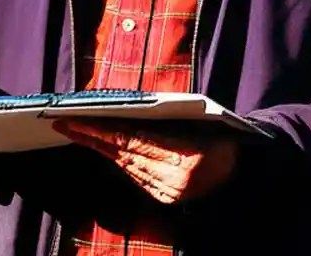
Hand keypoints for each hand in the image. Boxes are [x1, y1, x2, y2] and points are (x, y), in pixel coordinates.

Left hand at [53, 119, 237, 203]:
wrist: (246, 175)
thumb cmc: (224, 138)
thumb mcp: (201, 122)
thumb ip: (168, 120)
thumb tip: (129, 111)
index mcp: (185, 156)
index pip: (132, 141)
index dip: (101, 130)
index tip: (77, 119)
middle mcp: (174, 179)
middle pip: (123, 154)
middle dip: (91, 138)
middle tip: (64, 124)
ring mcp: (169, 192)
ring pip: (125, 166)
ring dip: (100, 149)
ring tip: (77, 132)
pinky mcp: (165, 198)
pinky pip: (134, 176)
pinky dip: (118, 160)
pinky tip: (103, 148)